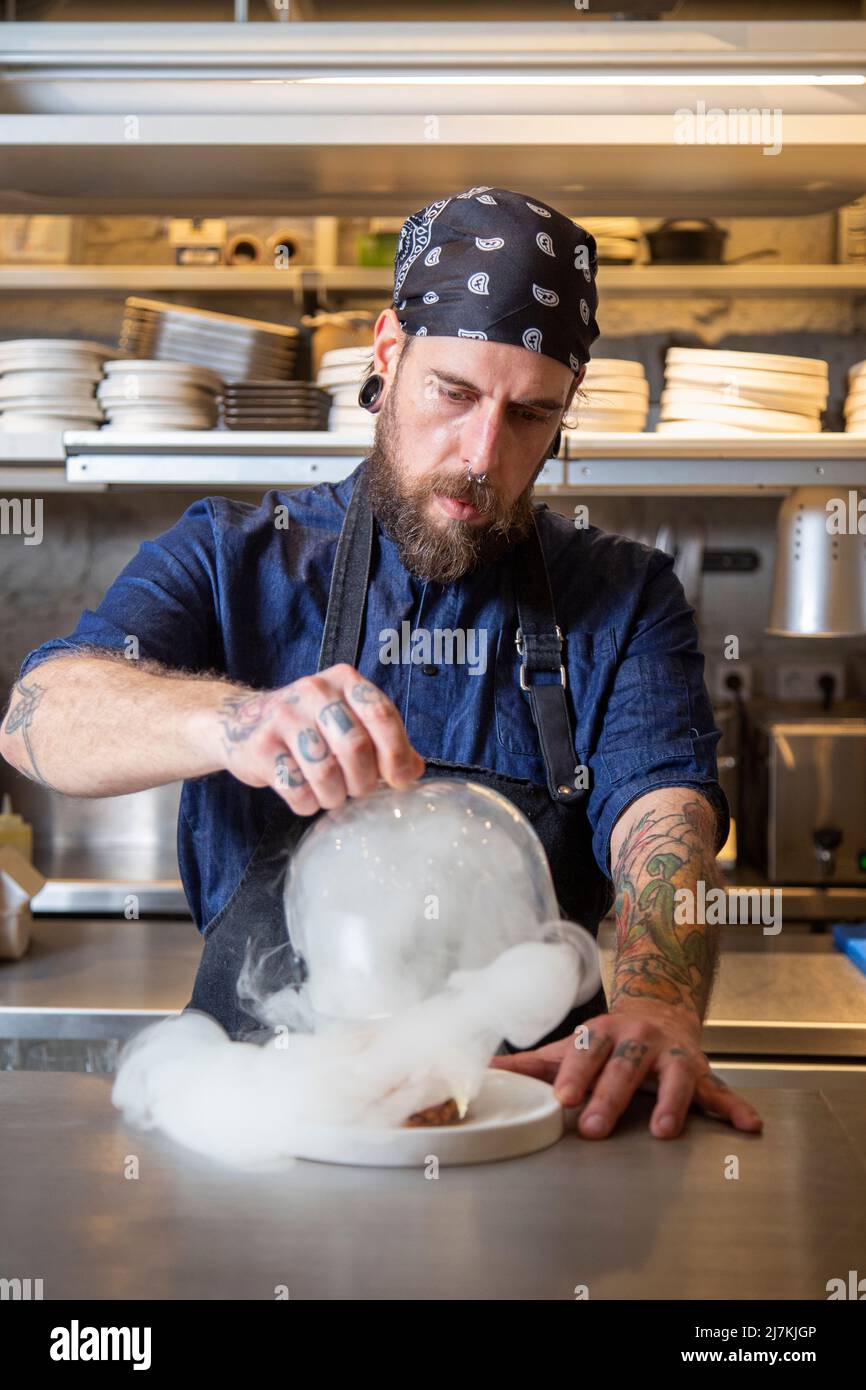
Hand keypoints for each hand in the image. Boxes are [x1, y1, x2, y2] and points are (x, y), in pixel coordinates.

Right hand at [208, 664, 424, 814]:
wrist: (241, 722)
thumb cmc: (309, 725)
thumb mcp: (349, 719)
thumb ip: (384, 740)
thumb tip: (413, 771)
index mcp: (345, 680)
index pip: (382, 715)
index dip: (396, 754)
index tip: (399, 780)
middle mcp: (314, 691)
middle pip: (355, 747)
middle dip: (364, 781)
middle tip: (359, 790)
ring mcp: (284, 717)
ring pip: (325, 773)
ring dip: (335, 796)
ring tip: (332, 795)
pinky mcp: (261, 747)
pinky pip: (296, 789)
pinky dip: (308, 804)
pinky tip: (306, 797)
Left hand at [490, 1004, 763, 1139]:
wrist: (659, 1011)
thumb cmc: (607, 1040)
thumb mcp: (571, 1046)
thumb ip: (533, 1065)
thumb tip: (487, 1072)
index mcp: (603, 1032)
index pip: (586, 1050)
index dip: (575, 1072)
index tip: (562, 1098)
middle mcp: (640, 1038)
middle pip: (626, 1064)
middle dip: (611, 1095)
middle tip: (596, 1125)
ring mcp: (674, 1054)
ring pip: (675, 1074)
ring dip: (671, 1101)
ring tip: (664, 1130)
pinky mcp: (702, 1073)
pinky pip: (721, 1090)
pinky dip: (736, 1107)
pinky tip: (748, 1126)